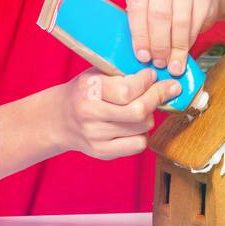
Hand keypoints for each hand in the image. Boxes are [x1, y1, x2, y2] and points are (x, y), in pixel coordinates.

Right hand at [53, 67, 180, 158]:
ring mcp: (95, 135)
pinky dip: (143, 134)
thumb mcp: (98, 74)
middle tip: (164, 90)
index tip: (152, 76)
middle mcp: (89, 113)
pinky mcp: (102, 151)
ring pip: (143, 127)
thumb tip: (161, 76)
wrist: (60, 119)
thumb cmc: (86, 92)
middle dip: (157, 98)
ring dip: (149, 116)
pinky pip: (138, 145)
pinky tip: (134, 125)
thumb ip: (125, 73)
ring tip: (141, 108)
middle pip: (139, 111)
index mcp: (88, 88)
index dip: (147, 81)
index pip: (128, 90)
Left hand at [123, 0, 218, 76]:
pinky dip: (189, 41)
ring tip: (172, 63)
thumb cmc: (157, 2)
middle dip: (159, 44)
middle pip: (159, 14)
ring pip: (179, 20)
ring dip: (176, 47)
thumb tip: (141, 56)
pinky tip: (184, 52)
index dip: (140, 34)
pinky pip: (196, 21)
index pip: (137, 6)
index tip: (142, 56)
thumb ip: (138, 25)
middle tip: (159, 62)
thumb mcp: (142, 7)